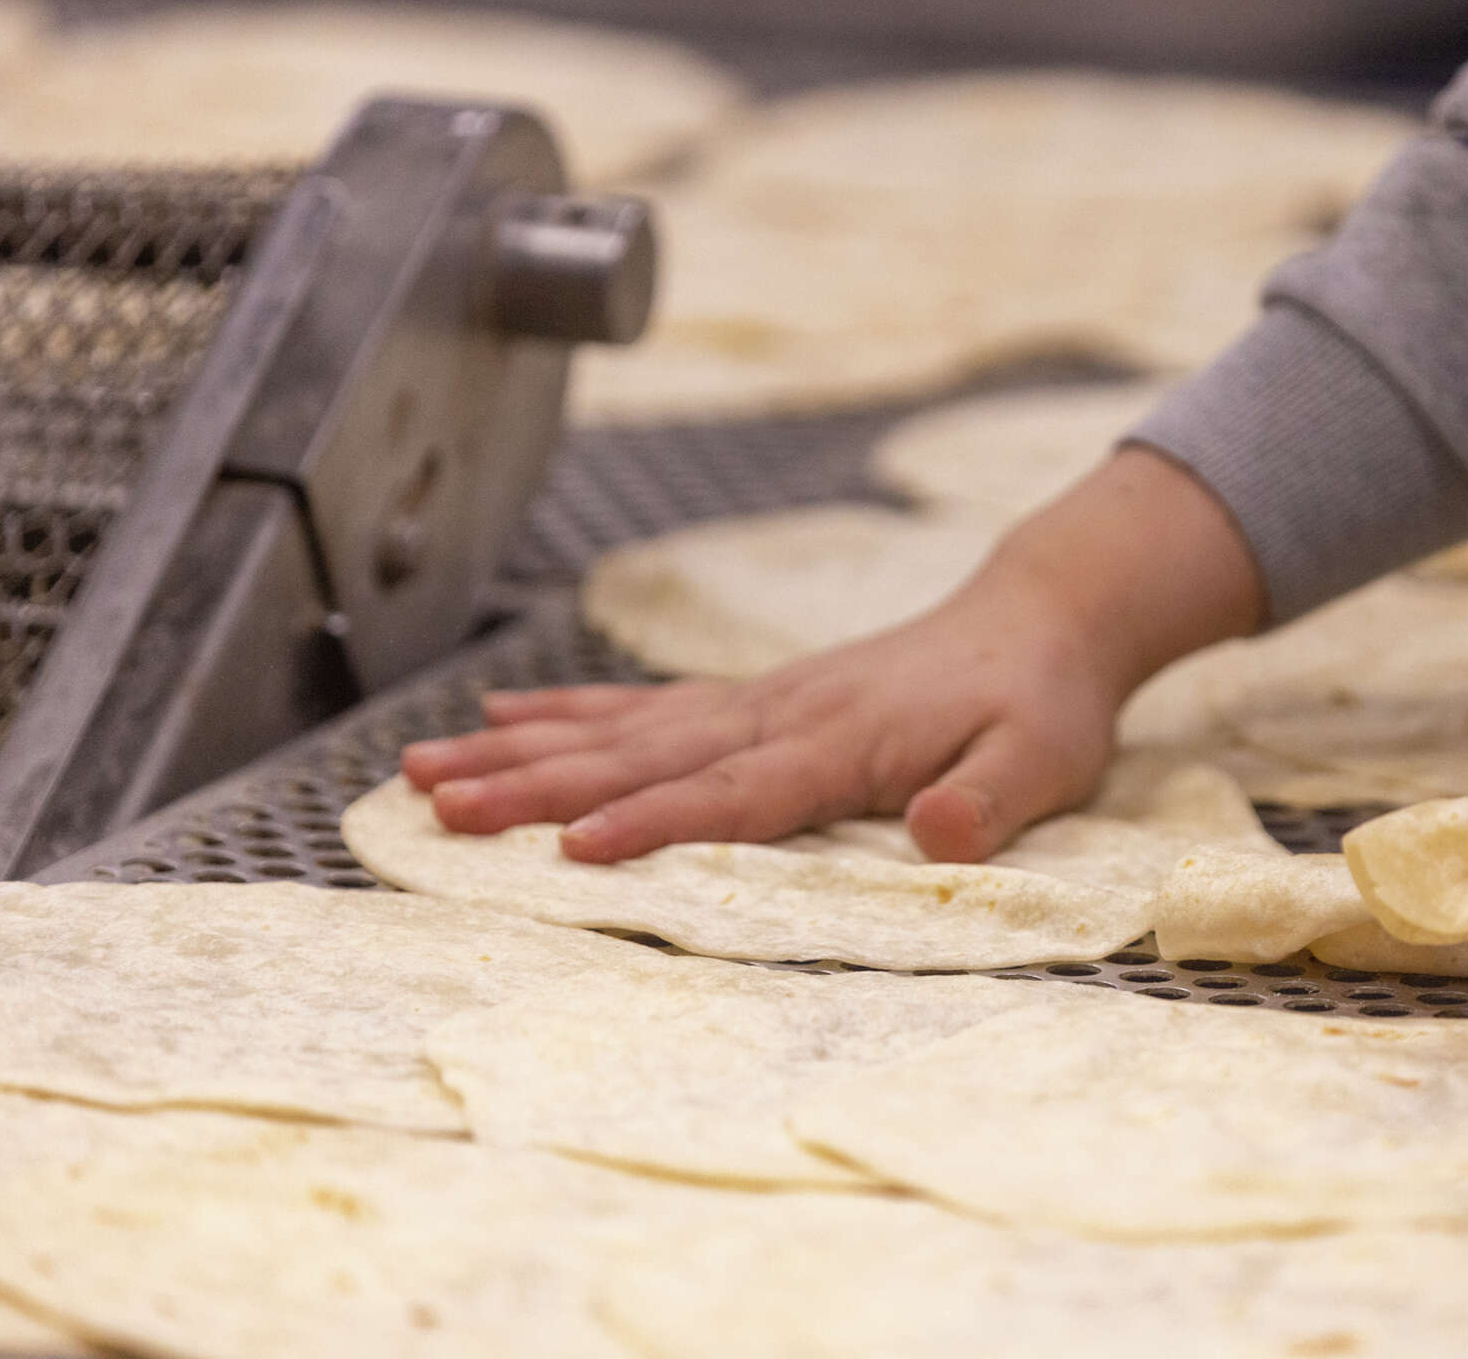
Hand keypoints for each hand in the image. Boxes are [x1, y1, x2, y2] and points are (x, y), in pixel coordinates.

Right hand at [400, 447, 1263, 863]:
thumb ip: (989, 800)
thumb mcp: (1044, 761)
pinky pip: (643, 707)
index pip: (733, 793)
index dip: (652, 823)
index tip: (569, 850)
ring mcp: (758, 700)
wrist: (1040, 618)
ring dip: (520, 749)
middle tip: (435, 804)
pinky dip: (567, 713)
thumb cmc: (1043, 704)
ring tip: (423, 766)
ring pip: (620, 729)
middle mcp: (781, 714)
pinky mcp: (753, 698)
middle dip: (533, 784)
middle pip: (642, 756)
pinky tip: (500, 717)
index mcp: (843, 743)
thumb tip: (938, 830)